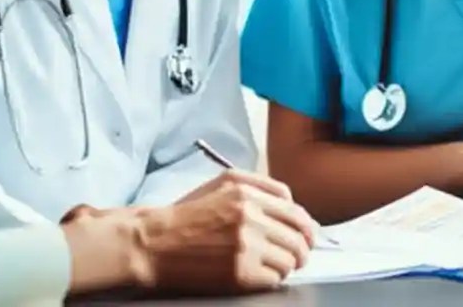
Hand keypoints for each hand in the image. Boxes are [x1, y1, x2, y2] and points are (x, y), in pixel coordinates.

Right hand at [61, 171, 320, 295]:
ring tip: (272, 266)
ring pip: (290, 260)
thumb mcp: (221, 184)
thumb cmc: (186, 215)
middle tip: (297, 257)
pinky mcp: (239, 273)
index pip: (296, 212)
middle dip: (302, 249)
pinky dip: (271, 279)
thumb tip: (293, 203)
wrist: (154, 243)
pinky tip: (258, 275)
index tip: (307, 236)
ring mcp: (246, 246)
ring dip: (286, 265)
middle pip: (299, 237)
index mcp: (247, 194)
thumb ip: (260, 185)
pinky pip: (275, 279)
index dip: (307, 227)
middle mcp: (250, 217)